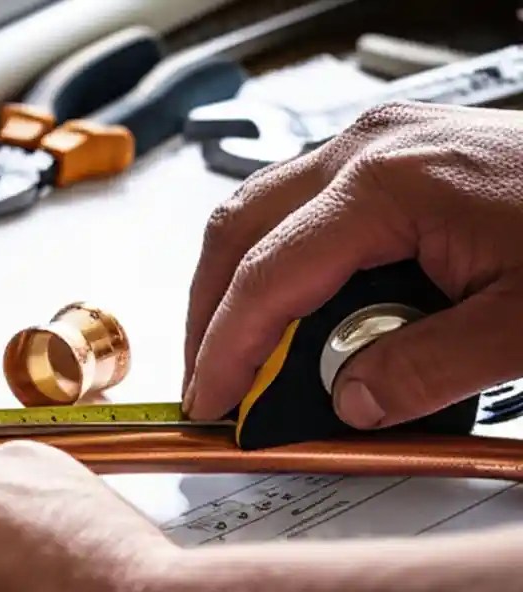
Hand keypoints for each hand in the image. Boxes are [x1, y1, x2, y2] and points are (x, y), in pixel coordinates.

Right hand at [183, 101, 522, 427]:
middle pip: (237, 230)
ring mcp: (379, 144)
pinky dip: (283, 264)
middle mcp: (369, 148)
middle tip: (215, 382)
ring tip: (251, 355)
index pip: (266, 275)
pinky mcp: (394, 157)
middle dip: (211, 313)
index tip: (213, 402)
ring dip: (242, 286)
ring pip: (262, 213)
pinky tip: (302, 312)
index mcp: (388, 182)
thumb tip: (348, 403)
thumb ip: (424, 373)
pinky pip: (304, 208)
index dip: (226, 348)